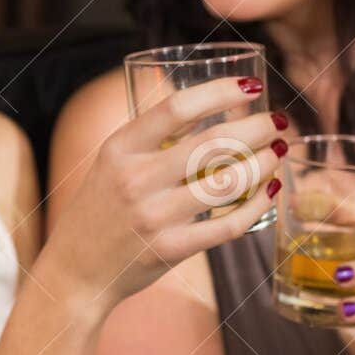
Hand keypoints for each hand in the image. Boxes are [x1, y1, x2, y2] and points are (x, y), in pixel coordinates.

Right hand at [45, 77, 287, 304]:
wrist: (77, 268)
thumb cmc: (100, 209)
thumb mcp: (111, 163)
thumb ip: (150, 139)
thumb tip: (209, 108)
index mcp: (119, 148)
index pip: (176, 108)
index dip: (219, 92)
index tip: (250, 86)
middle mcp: (136, 179)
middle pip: (212, 142)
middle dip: (256, 126)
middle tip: (278, 120)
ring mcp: (154, 216)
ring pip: (227, 182)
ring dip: (264, 163)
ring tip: (278, 151)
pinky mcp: (170, 249)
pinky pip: (228, 225)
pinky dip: (258, 204)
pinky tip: (269, 190)